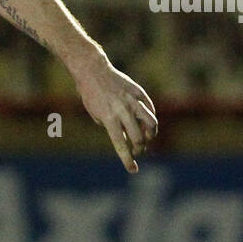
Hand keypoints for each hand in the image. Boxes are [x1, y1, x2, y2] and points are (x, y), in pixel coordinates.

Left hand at [73, 51, 157, 172]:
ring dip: (151, 133)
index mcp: (109, 119)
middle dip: (139, 148)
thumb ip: (112, 127)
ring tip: (147, 137)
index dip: (127, 159)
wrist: (93, 71)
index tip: (133, 170)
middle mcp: (123, 110)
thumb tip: (127, 138)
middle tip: (137, 150)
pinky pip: (150, 107)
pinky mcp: (139, 92)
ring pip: (151, 121)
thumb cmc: (91, 95)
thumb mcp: (97, 115)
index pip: (121, 144)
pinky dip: (150, 116)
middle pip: (138, 136)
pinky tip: (147, 121)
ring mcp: (132, 100)